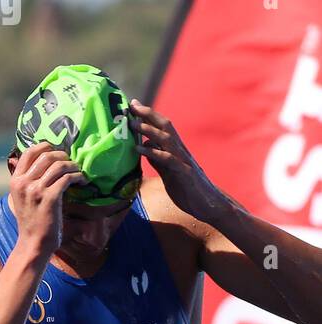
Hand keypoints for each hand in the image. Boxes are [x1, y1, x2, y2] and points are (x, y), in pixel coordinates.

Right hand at [8, 141, 87, 259]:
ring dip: (73, 166)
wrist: (33, 243)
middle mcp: (23, 183)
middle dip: (63, 156)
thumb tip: (44, 160)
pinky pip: (67, 177)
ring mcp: (36, 190)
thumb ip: (28, 179)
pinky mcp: (50, 198)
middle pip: (47, 155)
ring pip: (59, 165)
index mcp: (15, 181)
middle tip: (71, 164)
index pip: (29, 152)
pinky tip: (82, 181)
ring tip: (78, 172)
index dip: (46, 147)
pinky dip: (78, 176)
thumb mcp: (23, 197)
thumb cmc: (31, 221)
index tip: (57, 153)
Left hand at [130, 99, 228, 224]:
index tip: (133, 105)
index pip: (162, 126)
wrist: (207, 204)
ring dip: (148, 130)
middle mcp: (180, 150)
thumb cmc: (186, 188)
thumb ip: (157, 158)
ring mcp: (182, 160)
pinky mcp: (183, 172)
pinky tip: (139, 149)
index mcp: (176, 149)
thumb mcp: (167, 171)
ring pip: (166, 139)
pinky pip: (167, 159)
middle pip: (165, 125)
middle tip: (131, 106)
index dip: (148, 115)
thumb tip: (145, 145)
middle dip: (148, 114)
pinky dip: (153, 152)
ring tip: (132, 124)